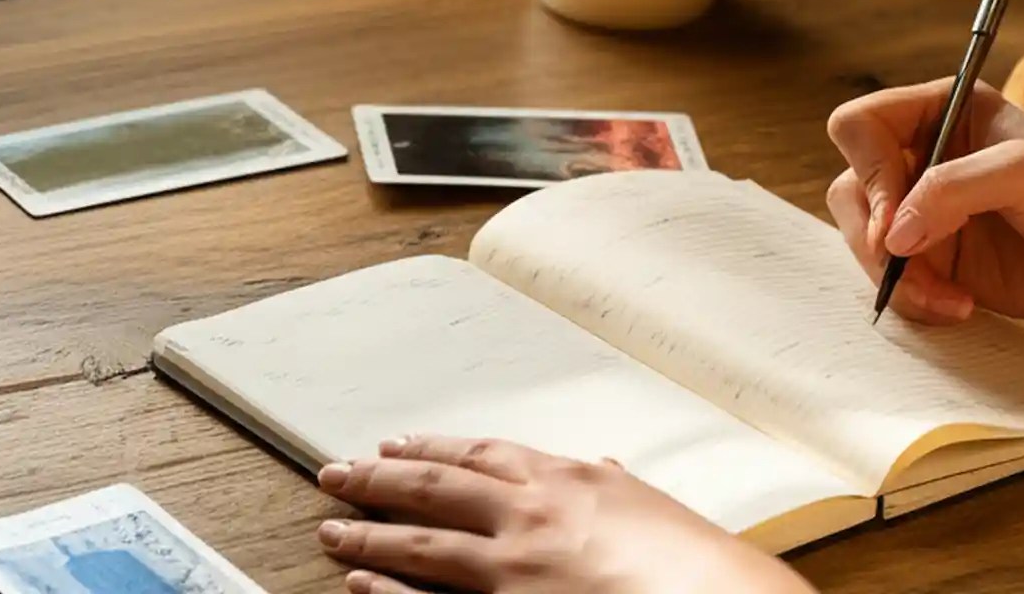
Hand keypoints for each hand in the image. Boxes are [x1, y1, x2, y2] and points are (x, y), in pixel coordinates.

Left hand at [315, 435, 817, 593]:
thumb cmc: (692, 562)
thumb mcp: (651, 508)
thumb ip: (613, 486)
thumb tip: (604, 467)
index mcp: (566, 479)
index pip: (479, 453)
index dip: (430, 447)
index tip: (394, 443)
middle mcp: (530, 513)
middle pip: (435, 486)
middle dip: (379, 477)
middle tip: (336, 471)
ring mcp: (513, 566)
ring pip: (420, 541)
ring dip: (368, 531)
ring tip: (331, 526)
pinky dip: (390, 591)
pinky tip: (358, 582)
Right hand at [826, 77, 1023, 323]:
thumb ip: (950, 190)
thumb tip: (888, 235)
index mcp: (942, 113)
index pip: (860, 126)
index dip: (867, 170)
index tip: (893, 217)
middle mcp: (925, 160)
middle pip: (851, 190)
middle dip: (872, 237)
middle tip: (907, 266)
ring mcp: (926, 214)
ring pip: (865, 243)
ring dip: (897, 278)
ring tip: (947, 300)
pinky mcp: (936, 263)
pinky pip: (894, 282)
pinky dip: (915, 300)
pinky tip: (961, 307)